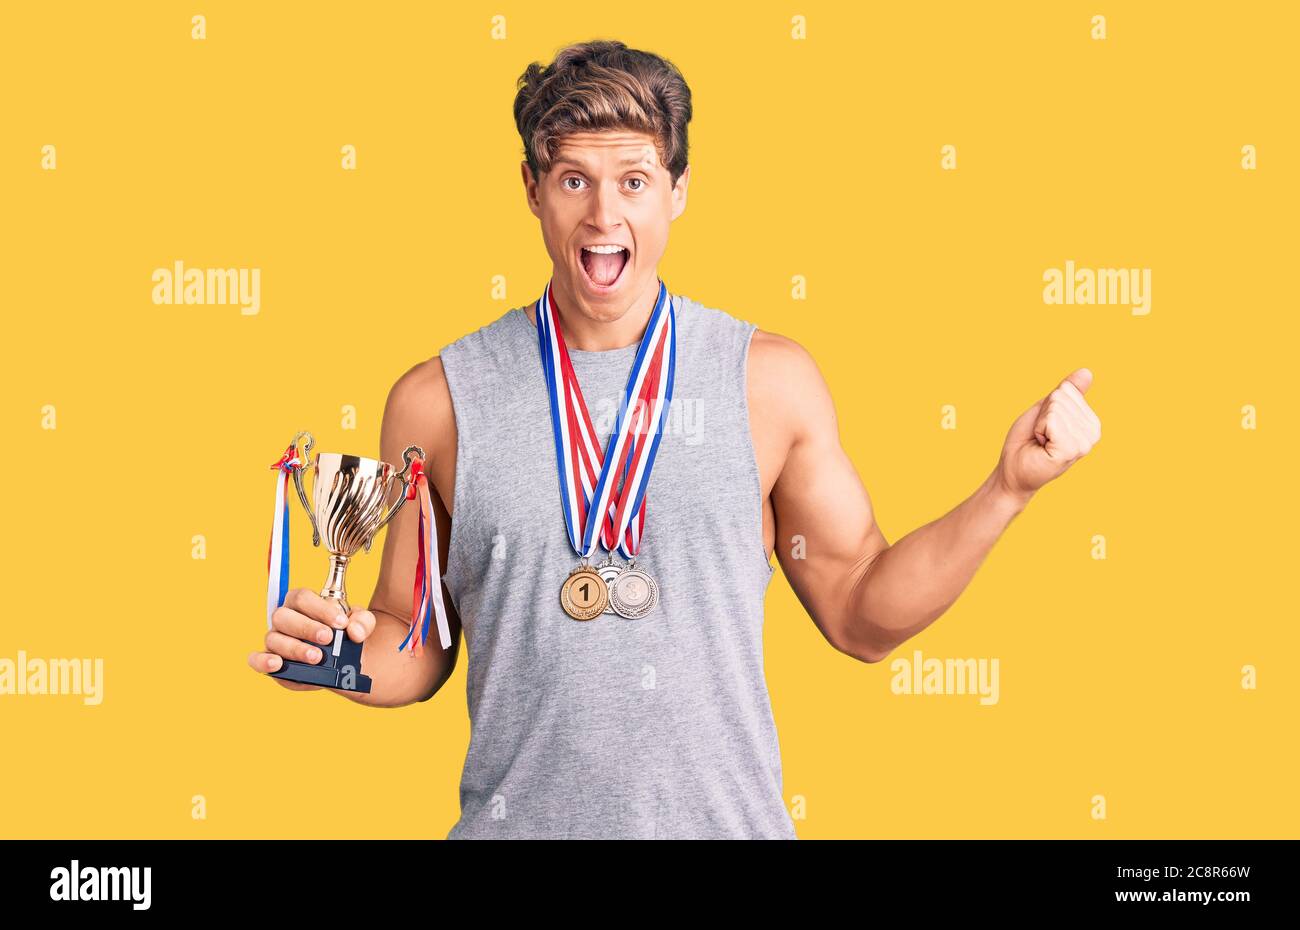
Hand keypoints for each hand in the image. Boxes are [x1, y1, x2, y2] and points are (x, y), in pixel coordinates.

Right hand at [248, 588, 377, 691]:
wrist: (345, 661)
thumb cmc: (346, 635)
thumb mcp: (360, 624)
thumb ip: (363, 622)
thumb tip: (354, 631)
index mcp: (303, 604)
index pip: (302, 597)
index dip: (320, 608)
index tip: (341, 622)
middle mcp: (285, 619)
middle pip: (284, 616)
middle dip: (306, 628)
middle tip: (328, 639)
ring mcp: (275, 640)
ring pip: (274, 638)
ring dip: (295, 648)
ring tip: (317, 658)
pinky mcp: (270, 662)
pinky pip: (257, 659)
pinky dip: (263, 661)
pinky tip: (277, 664)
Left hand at [996, 368, 1100, 501]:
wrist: (1012, 470)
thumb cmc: (1027, 441)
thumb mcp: (1046, 410)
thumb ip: (1067, 392)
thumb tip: (1087, 372)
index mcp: (1090, 422)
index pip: (1066, 389)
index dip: (1046, 406)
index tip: (1045, 427)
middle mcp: (1092, 433)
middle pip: (1061, 397)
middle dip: (1042, 416)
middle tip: (1041, 436)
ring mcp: (1084, 443)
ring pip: (1056, 408)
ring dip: (1040, 425)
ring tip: (1041, 442)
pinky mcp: (1071, 450)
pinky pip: (1052, 421)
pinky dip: (1039, 430)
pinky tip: (1041, 446)